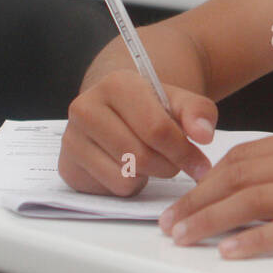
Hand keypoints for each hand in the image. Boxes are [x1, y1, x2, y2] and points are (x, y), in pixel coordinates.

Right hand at [58, 70, 218, 195]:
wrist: (117, 110)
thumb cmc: (151, 107)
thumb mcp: (179, 102)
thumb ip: (198, 112)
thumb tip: (203, 135)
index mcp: (116, 84)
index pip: (155, 128)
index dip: (183, 151)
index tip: (200, 165)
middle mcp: (86, 108)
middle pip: (140, 156)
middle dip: (168, 165)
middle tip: (176, 162)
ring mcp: (72, 138)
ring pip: (125, 176)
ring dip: (148, 175)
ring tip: (150, 158)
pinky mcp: (68, 166)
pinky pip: (111, 188)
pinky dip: (130, 184)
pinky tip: (129, 166)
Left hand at [159, 124, 272, 257]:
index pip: (248, 155)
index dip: (209, 178)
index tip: (187, 196)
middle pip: (239, 175)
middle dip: (197, 199)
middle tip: (171, 221)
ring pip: (253, 199)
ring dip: (210, 220)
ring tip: (184, 237)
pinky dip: (253, 240)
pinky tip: (230, 252)